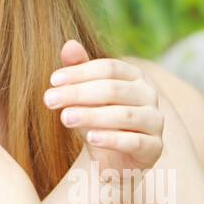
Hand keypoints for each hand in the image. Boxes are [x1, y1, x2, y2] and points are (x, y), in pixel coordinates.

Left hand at [44, 40, 164, 183]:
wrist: (115, 159)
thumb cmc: (98, 119)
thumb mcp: (85, 95)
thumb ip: (79, 70)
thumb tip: (69, 44)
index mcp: (134, 76)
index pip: (108, 68)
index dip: (79, 72)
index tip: (52, 81)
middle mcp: (149, 95)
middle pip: (113, 89)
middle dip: (78, 94)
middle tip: (49, 100)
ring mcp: (155, 121)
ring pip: (123, 115)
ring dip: (91, 115)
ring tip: (64, 118)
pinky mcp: (154, 147)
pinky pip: (134, 141)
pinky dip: (111, 139)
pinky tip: (90, 138)